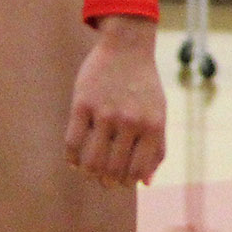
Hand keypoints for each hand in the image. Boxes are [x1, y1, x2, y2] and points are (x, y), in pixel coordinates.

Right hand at [65, 15, 166, 185]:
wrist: (127, 48)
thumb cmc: (145, 86)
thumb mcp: (159, 114)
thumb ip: (156, 148)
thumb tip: (145, 182)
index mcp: (153, 126)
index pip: (137, 170)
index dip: (127, 182)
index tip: (120, 182)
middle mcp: (130, 122)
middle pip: (112, 168)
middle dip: (106, 180)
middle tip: (102, 180)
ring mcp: (105, 113)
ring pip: (91, 160)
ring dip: (89, 173)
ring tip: (89, 171)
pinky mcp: (82, 105)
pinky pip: (72, 142)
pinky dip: (71, 158)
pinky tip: (74, 161)